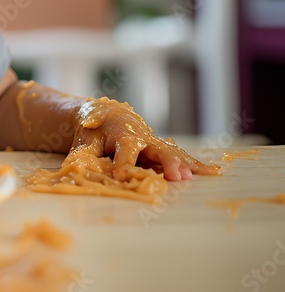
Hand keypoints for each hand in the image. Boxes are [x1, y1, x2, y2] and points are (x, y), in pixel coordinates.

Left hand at [71, 97, 220, 180]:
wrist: (104, 114)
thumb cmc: (92, 131)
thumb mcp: (84, 144)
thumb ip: (85, 158)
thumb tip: (77, 172)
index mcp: (121, 134)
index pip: (125, 153)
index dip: (123, 166)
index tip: (121, 177)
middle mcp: (142, 137)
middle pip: (157, 150)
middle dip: (167, 162)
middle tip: (176, 175)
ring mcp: (155, 142)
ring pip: (172, 152)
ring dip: (183, 164)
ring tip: (193, 175)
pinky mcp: (161, 148)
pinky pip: (180, 155)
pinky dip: (195, 163)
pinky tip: (214, 171)